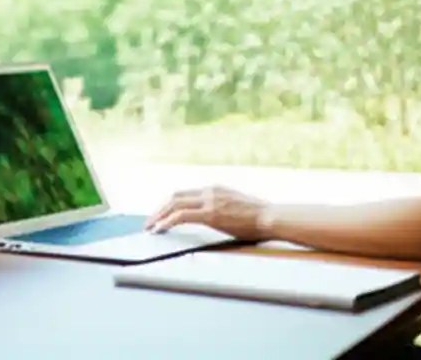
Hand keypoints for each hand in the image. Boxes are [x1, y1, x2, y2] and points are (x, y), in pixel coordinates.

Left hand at [144, 186, 268, 240]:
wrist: (270, 217)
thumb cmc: (260, 216)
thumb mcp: (238, 206)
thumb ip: (224, 207)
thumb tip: (219, 217)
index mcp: (215, 189)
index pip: (185, 194)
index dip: (170, 205)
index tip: (161, 215)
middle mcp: (209, 191)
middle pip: (175, 197)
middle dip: (159, 210)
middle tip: (150, 223)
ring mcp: (209, 201)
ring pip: (174, 204)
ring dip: (159, 216)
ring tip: (150, 228)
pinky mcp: (211, 214)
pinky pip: (181, 216)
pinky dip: (167, 222)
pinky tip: (160, 230)